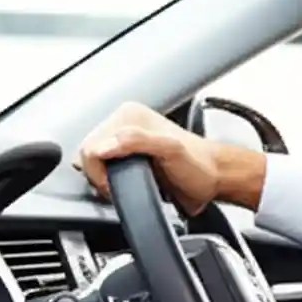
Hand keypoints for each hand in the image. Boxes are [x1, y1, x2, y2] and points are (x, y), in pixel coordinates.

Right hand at [77, 102, 219, 215]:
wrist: (214, 179)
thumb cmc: (200, 166)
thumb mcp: (171, 150)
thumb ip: (138, 141)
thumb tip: (106, 145)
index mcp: (130, 115)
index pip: (89, 145)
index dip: (99, 170)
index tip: (117, 182)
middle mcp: (125, 124)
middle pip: (87, 155)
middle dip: (100, 176)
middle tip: (124, 186)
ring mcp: (125, 142)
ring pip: (92, 164)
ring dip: (104, 179)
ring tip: (129, 184)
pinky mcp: (128, 157)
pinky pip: (102, 170)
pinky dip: (108, 182)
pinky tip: (127, 184)